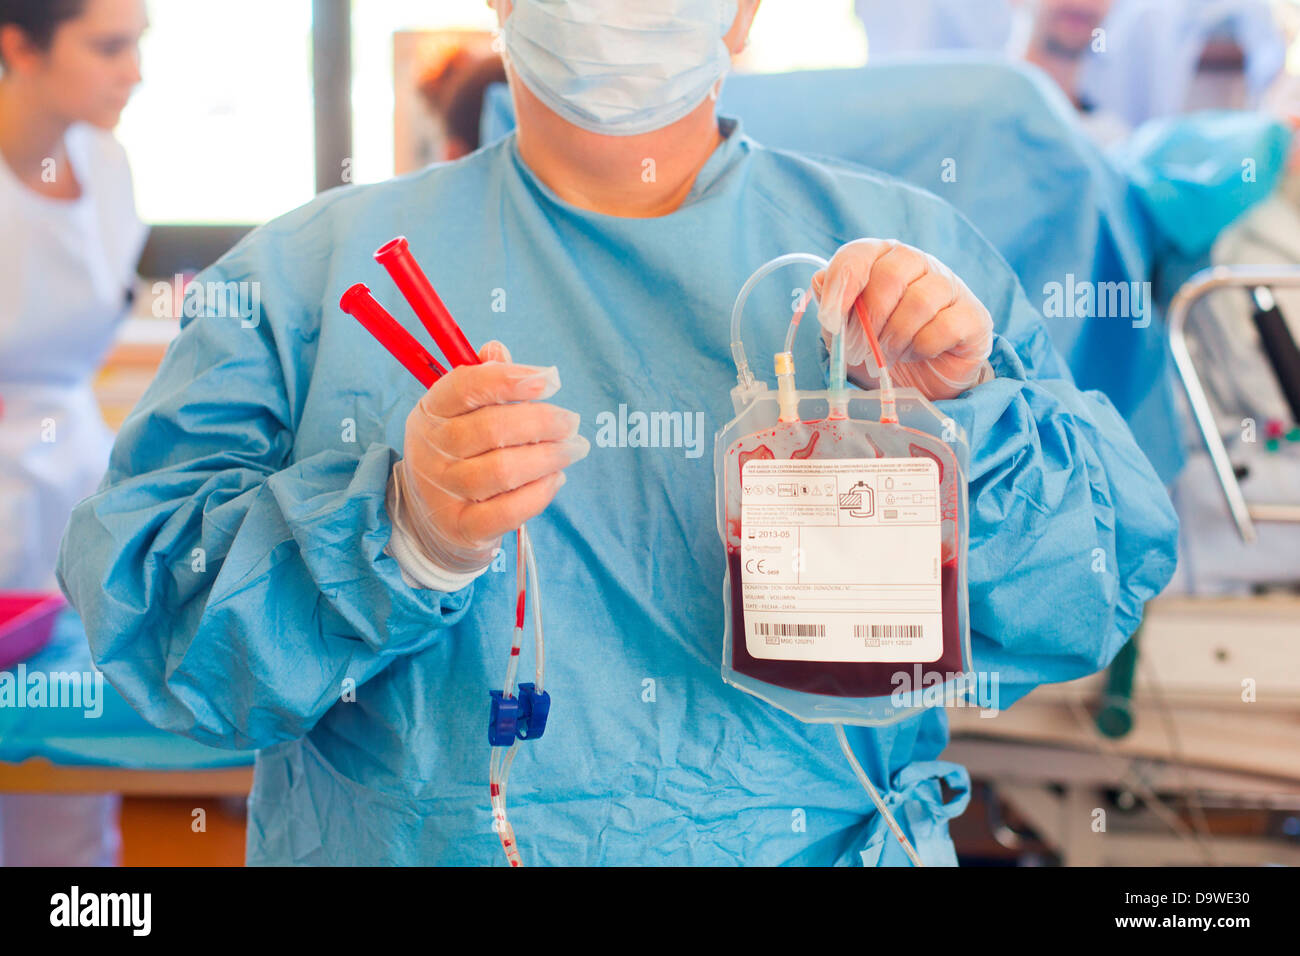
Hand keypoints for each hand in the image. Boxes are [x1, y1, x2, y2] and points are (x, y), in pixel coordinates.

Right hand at [390, 341, 589, 573]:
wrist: (430, 518)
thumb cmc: (459, 452)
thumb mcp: (461, 412)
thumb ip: (483, 380)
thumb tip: (497, 350)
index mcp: (430, 411)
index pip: (466, 387)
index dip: (511, 380)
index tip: (551, 380)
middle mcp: (431, 450)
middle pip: (491, 429)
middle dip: (542, 422)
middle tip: (572, 422)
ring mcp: (443, 492)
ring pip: (503, 471)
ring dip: (549, 457)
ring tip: (573, 449)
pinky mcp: (461, 528)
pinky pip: (507, 511)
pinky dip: (539, 493)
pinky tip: (556, 479)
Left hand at [812, 239, 993, 399]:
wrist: (917, 387)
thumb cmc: (880, 351)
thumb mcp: (845, 334)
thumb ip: (831, 308)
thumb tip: (819, 280)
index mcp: (881, 259)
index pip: (858, 253)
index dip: (841, 284)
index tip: (830, 318)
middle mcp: (918, 264)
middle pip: (891, 274)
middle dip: (870, 318)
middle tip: (864, 348)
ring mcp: (950, 286)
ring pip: (920, 300)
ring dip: (897, 337)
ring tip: (892, 353)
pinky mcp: (973, 316)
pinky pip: (945, 325)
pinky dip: (924, 347)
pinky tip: (920, 354)